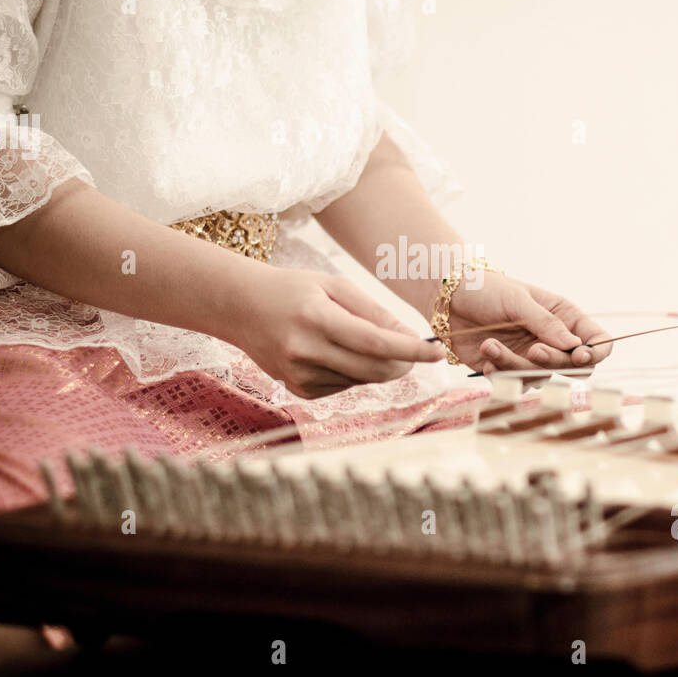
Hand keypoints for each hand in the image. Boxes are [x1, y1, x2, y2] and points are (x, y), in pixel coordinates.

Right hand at [227, 266, 445, 398]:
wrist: (241, 309)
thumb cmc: (294, 290)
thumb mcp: (334, 286)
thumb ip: (373, 312)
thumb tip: (410, 339)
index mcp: (316, 318)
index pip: (374, 343)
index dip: (410, 350)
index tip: (436, 353)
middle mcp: (305, 351)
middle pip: (373, 369)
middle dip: (403, 364)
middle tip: (416, 352)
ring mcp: (300, 376)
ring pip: (362, 380)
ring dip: (378, 366)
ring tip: (360, 340)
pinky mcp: (299, 390)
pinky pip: (345, 386)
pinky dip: (355, 373)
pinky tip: (338, 352)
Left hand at [442, 274, 612, 374]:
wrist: (449, 299)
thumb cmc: (487, 289)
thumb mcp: (518, 300)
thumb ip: (546, 324)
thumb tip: (576, 347)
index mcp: (564, 317)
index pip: (597, 341)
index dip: (595, 353)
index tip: (579, 356)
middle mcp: (552, 340)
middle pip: (572, 367)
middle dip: (552, 362)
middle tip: (532, 351)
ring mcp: (530, 357)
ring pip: (539, 378)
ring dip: (515, 366)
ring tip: (490, 345)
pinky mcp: (507, 370)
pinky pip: (513, 383)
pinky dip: (499, 373)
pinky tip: (485, 354)